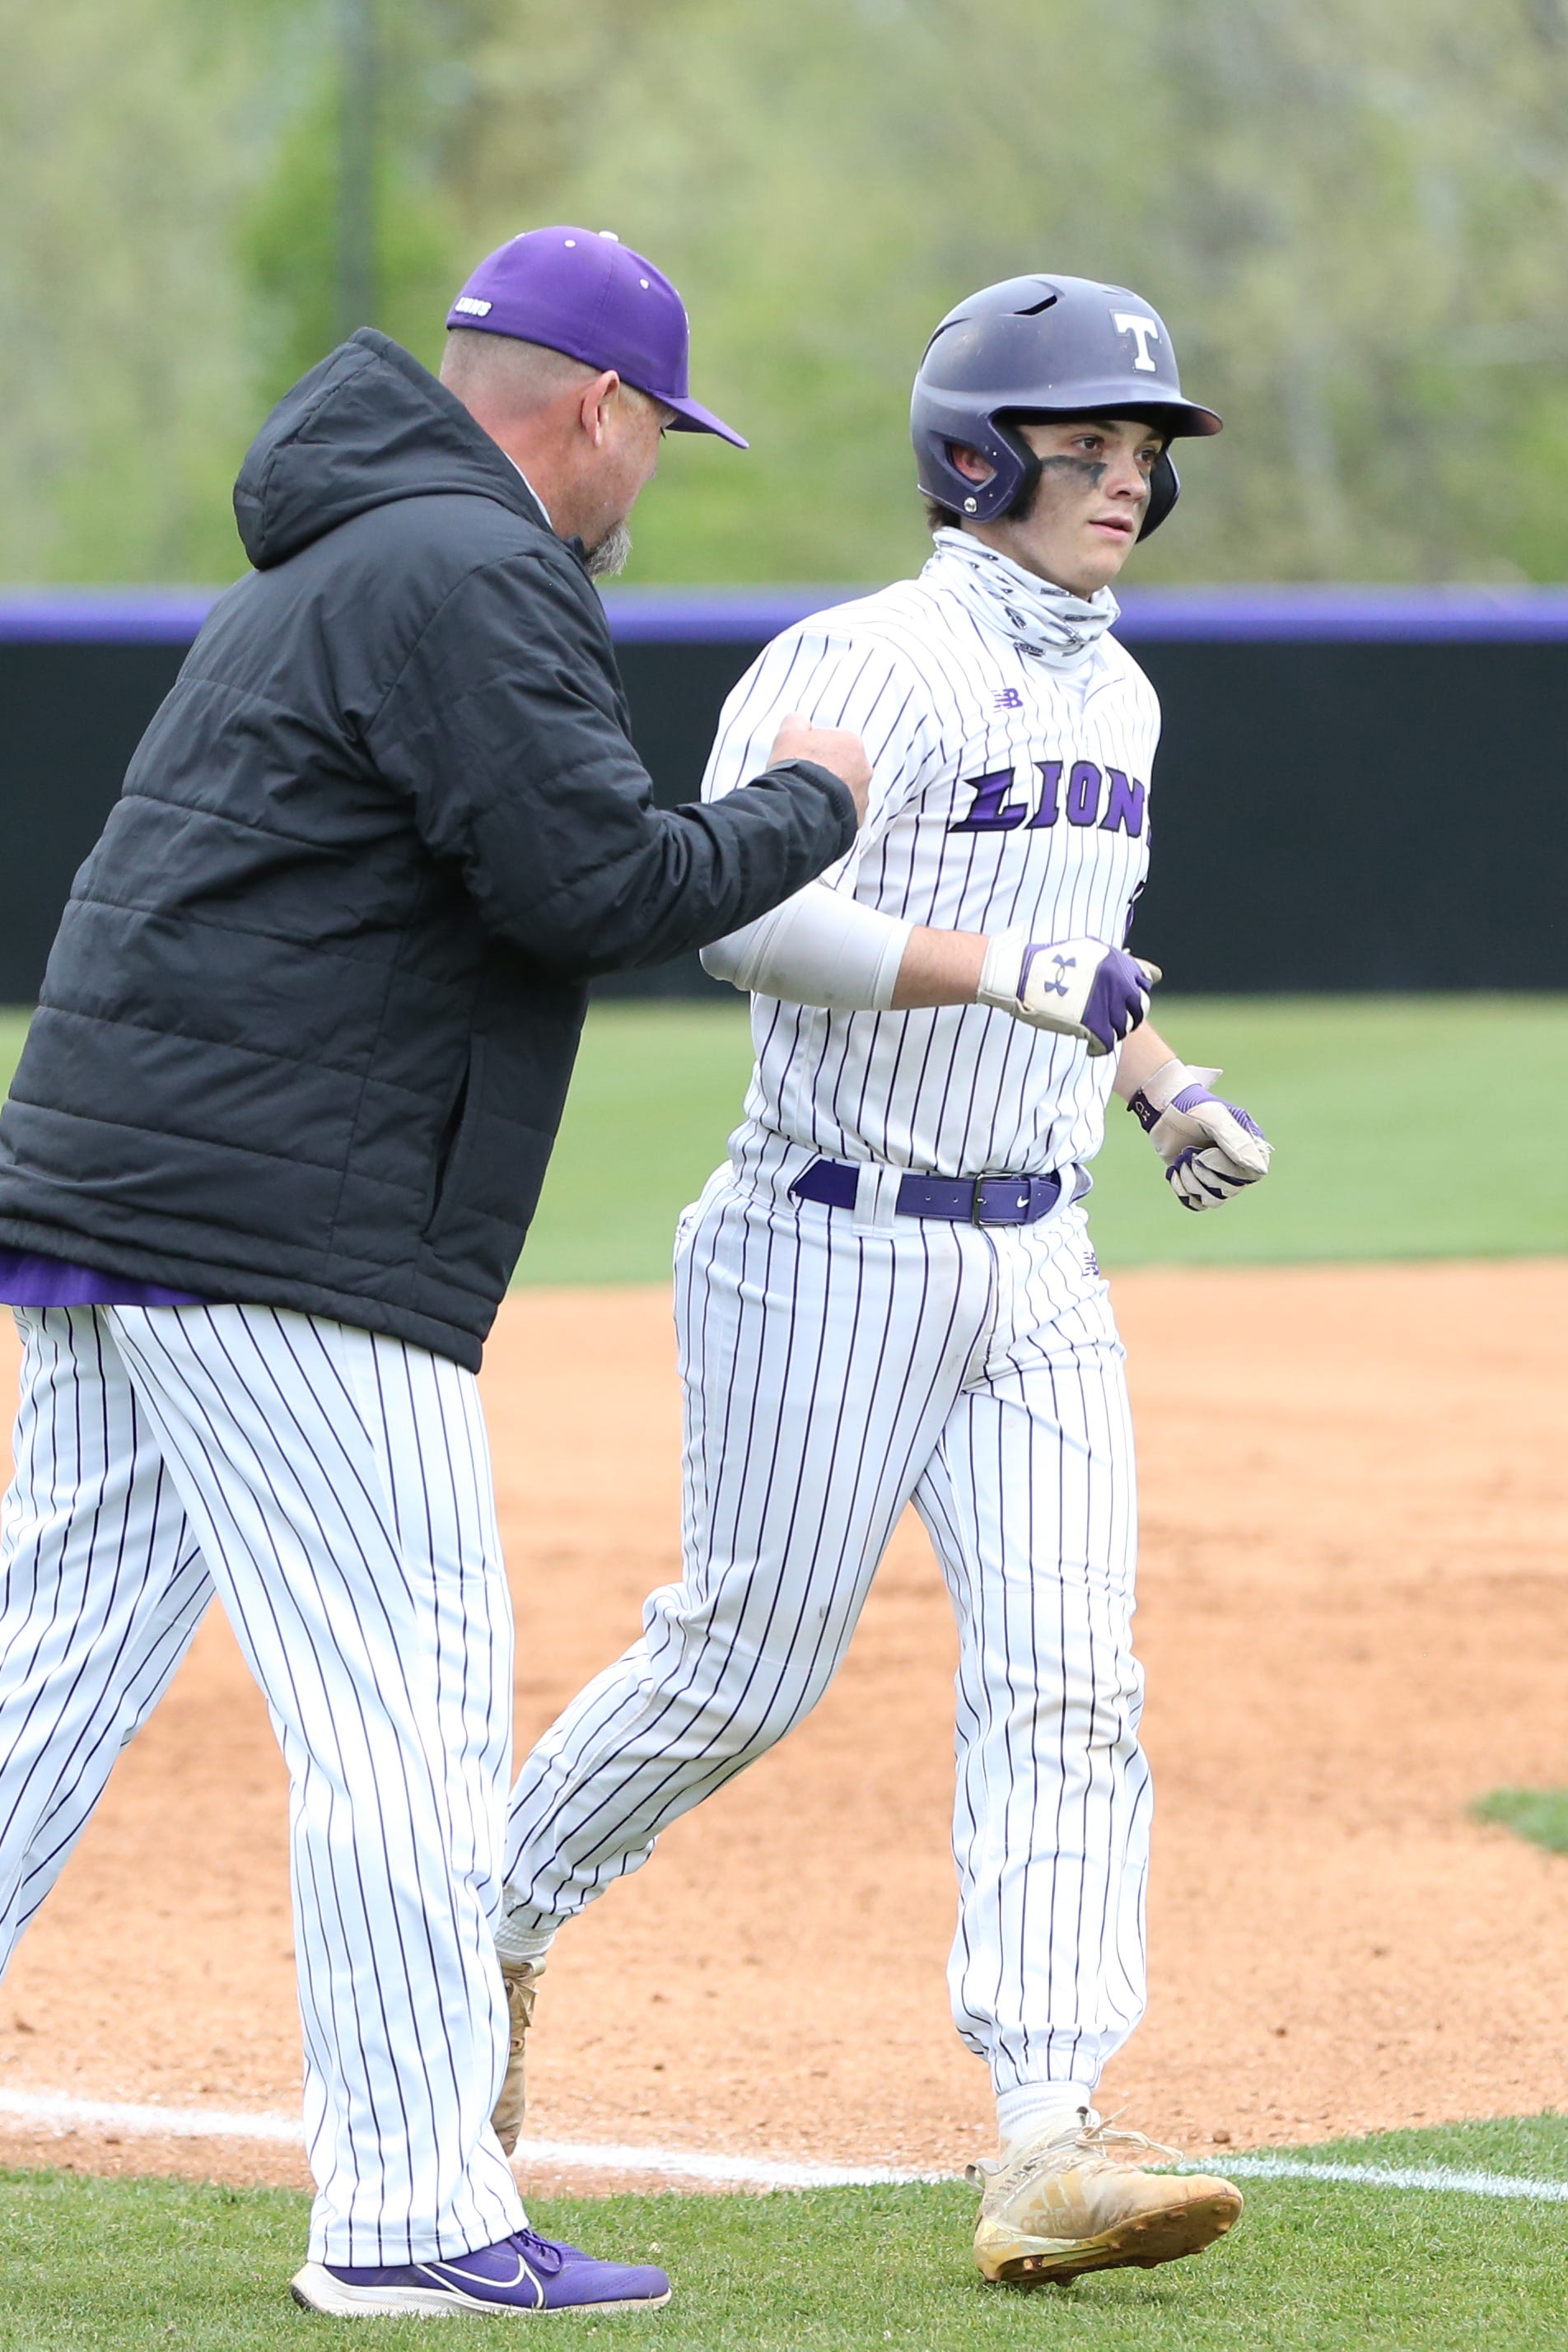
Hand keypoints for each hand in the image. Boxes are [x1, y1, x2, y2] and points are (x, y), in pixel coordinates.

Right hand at [769, 713, 871, 823]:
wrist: (801, 807)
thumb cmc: (796, 766)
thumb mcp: (788, 734)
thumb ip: (796, 722)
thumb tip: (801, 722)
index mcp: (852, 742)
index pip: (833, 743)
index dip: (814, 751)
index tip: (801, 760)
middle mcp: (864, 768)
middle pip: (842, 767)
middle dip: (826, 772)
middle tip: (804, 780)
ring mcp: (863, 795)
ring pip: (845, 791)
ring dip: (831, 793)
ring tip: (808, 799)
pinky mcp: (857, 819)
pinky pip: (844, 813)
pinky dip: (832, 812)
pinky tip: (815, 813)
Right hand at [976, 931, 1159, 1056]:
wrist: (1021, 974)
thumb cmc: (1052, 961)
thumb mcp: (1092, 952)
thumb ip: (1124, 964)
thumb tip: (1156, 975)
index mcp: (1119, 963)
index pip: (1144, 986)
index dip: (1133, 998)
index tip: (1119, 1003)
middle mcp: (1118, 982)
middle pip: (1138, 1010)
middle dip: (1126, 1018)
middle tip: (1107, 1022)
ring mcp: (1107, 1003)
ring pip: (1123, 1029)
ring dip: (1111, 1033)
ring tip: (1094, 1033)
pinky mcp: (1093, 1023)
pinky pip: (1107, 1044)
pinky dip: (1099, 1049)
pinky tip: (1089, 1047)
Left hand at [1127, 1062, 1271, 1210]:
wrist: (1164, 1109)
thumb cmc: (1192, 1108)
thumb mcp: (1214, 1118)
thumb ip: (1236, 1141)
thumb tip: (1259, 1170)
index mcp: (1250, 1145)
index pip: (1253, 1173)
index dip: (1228, 1169)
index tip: (1206, 1153)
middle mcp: (1238, 1163)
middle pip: (1232, 1190)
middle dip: (1205, 1174)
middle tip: (1190, 1154)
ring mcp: (1218, 1175)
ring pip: (1214, 1200)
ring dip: (1192, 1182)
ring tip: (1182, 1160)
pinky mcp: (1198, 1183)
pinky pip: (1196, 1203)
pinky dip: (1182, 1190)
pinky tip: (1175, 1170)